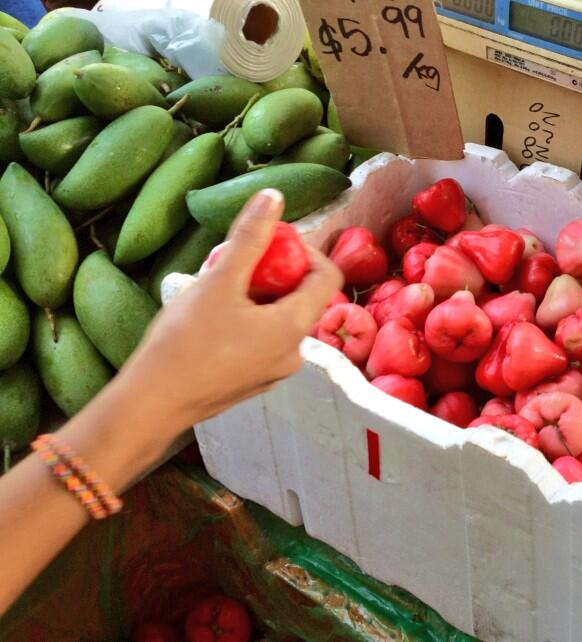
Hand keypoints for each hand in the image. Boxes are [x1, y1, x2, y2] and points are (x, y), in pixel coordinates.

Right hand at [120, 189, 342, 429]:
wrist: (151, 405)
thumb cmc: (184, 342)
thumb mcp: (219, 280)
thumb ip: (250, 237)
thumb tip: (274, 197)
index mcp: (295, 327)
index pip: (327, 276)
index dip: (305, 251)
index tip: (270, 242)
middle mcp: (295, 353)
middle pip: (301, 297)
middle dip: (273, 272)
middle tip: (234, 262)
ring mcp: (274, 372)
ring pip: (278, 319)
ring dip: (255, 295)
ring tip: (215, 287)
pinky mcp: (253, 382)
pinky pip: (262, 341)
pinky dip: (247, 320)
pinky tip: (209, 318)